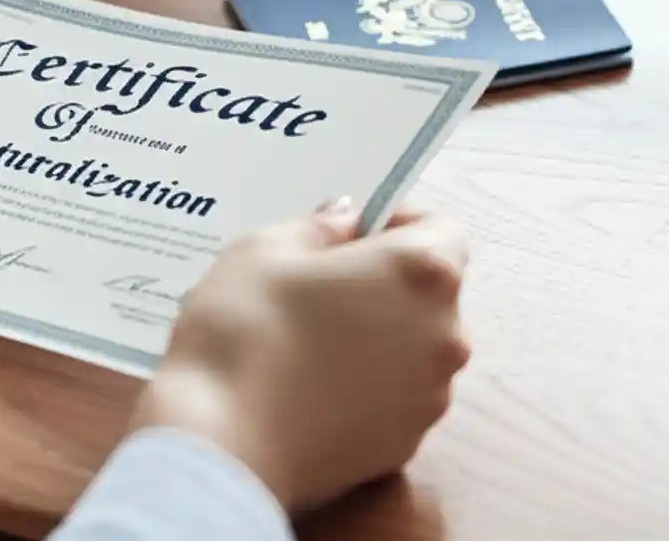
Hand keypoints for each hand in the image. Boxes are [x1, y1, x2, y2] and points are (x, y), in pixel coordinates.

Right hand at [130, 198, 469, 510]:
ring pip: (410, 347)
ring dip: (374, 337)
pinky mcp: (404, 445)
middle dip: (381, 284)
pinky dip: (362, 386)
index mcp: (422, 272)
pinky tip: (306, 387)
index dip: (394, 224)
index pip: (440, 229)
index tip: (348, 235)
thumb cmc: (243, 333)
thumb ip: (321, 226)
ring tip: (303, 343)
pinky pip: (391, 397)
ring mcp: (430, 397)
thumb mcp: (265, 249)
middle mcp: (445, 334)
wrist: (223, 446)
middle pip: (427, 293)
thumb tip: (346, 222)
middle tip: (313, 289)